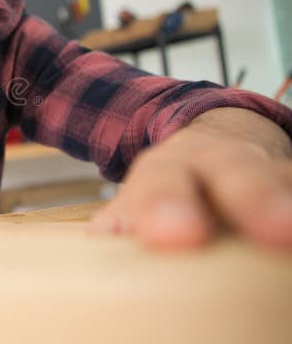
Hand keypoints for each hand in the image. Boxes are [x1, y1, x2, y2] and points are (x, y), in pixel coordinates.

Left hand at [89, 108, 291, 250]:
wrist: (218, 137)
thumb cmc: (176, 183)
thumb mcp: (145, 196)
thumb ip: (129, 218)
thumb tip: (105, 242)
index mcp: (170, 168)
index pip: (161, 183)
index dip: (166, 206)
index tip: (174, 233)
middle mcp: (224, 161)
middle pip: (239, 172)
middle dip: (256, 196)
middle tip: (278, 228)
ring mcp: (270, 168)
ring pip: (286, 176)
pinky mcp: (291, 180)